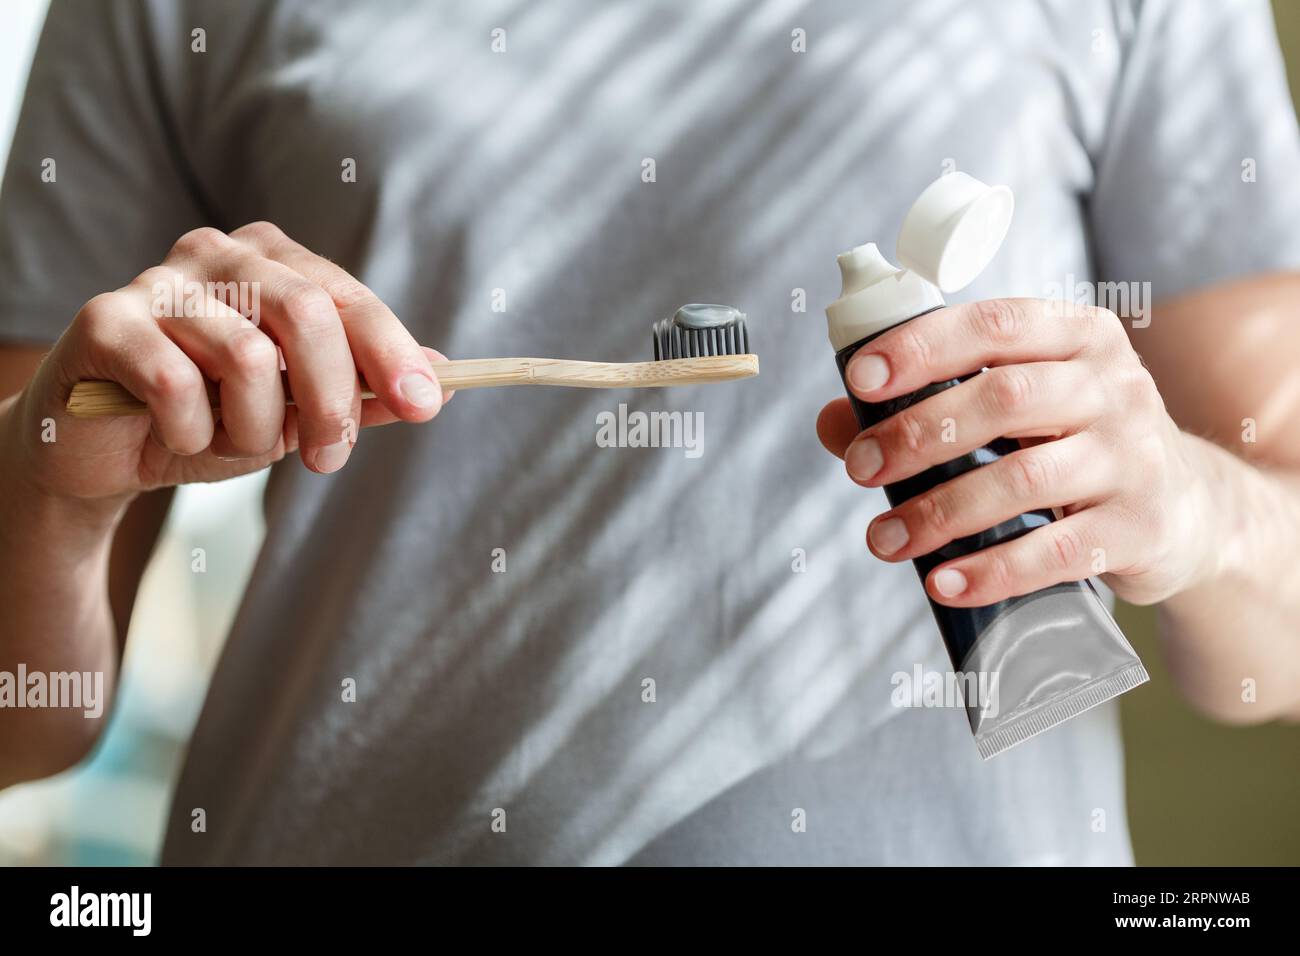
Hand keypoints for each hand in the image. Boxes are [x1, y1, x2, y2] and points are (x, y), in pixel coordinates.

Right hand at [6, 222, 450, 503]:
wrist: (107, 448)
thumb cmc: (212, 416)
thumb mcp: (300, 412)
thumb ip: (365, 395)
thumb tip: (443, 385)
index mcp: (274, 260)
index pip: (348, 298)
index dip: (392, 353)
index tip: (424, 406)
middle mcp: (218, 253)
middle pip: (307, 314)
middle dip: (331, 400)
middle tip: (328, 459)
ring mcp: (158, 281)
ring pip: (247, 358)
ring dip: (254, 429)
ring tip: (235, 445)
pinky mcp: (106, 320)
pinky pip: (176, 382)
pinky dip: (193, 432)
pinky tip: (179, 437)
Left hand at [816, 298, 1213, 607]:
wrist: (1186, 511)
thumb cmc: (1072, 445)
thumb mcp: (1016, 410)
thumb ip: (924, 406)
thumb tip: (832, 422)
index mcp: (1076, 336)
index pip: (992, 325)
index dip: (921, 349)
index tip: (859, 380)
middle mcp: (1113, 386)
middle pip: (1003, 399)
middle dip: (917, 435)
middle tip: (859, 470)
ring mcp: (1133, 457)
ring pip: (1025, 478)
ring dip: (941, 511)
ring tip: (884, 540)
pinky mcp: (1141, 528)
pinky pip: (1060, 550)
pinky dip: (994, 569)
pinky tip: (944, 582)